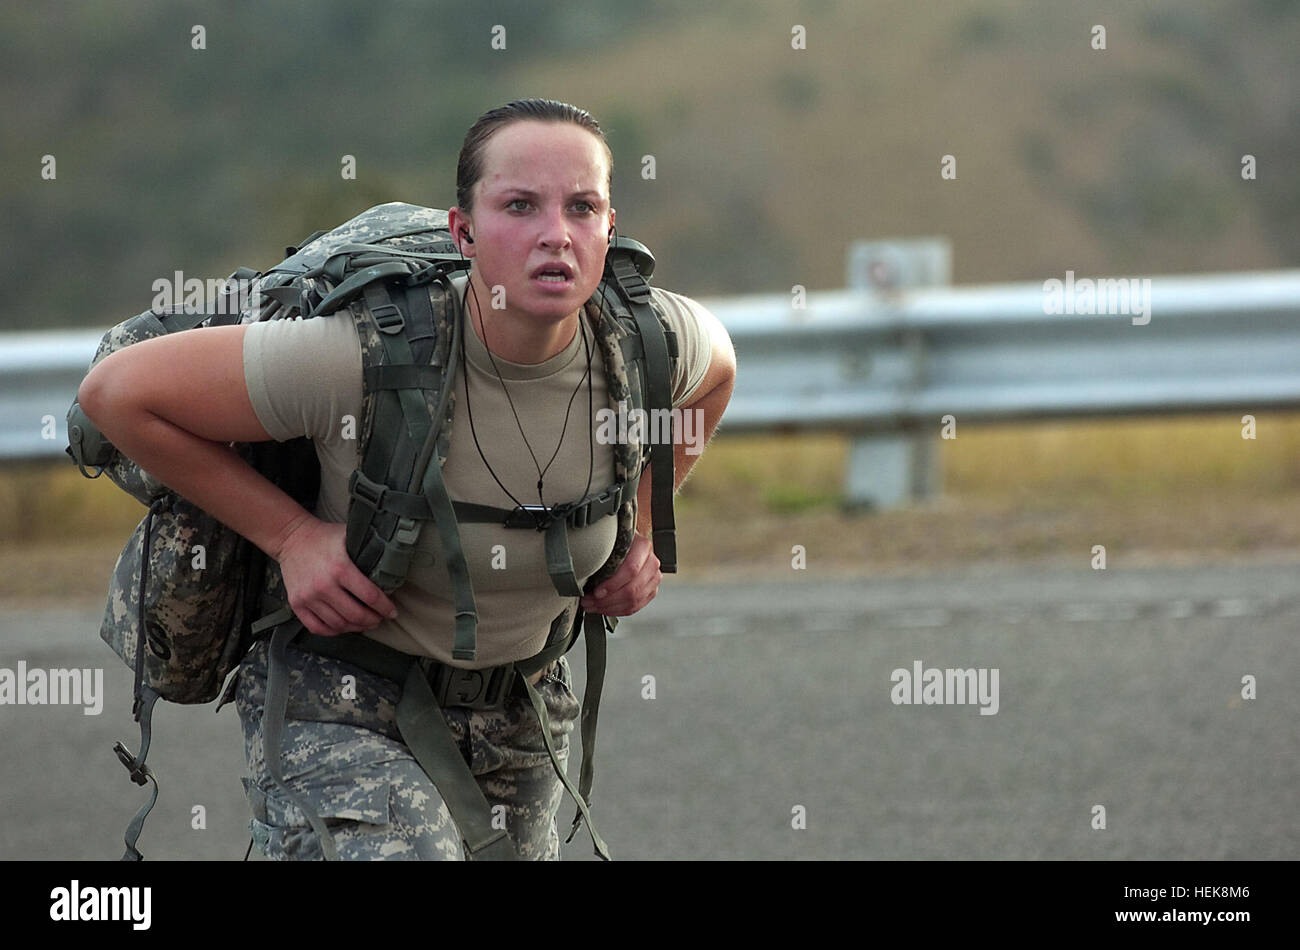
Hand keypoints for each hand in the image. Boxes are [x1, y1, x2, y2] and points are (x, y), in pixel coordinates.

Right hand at [275, 515, 398, 636]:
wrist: (291, 538)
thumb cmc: (324, 537)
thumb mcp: (349, 536)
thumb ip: (368, 549)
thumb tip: (391, 563)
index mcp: (340, 568)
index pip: (370, 596)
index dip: (385, 607)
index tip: (392, 612)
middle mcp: (323, 586)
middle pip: (355, 615)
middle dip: (373, 620)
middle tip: (380, 619)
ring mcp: (308, 597)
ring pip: (338, 624)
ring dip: (355, 628)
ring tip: (364, 624)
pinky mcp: (296, 604)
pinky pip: (317, 627)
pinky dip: (333, 631)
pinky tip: (343, 627)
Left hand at [579, 532, 660, 616]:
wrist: (626, 547)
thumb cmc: (615, 545)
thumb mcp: (609, 543)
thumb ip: (602, 555)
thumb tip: (583, 573)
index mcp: (643, 547)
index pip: (631, 570)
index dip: (612, 584)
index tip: (596, 592)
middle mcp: (651, 563)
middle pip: (633, 589)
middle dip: (608, 600)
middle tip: (590, 601)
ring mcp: (653, 578)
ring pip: (634, 600)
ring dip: (610, 607)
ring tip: (593, 606)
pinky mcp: (650, 591)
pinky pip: (635, 607)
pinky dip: (618, 610)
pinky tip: (604, 608)